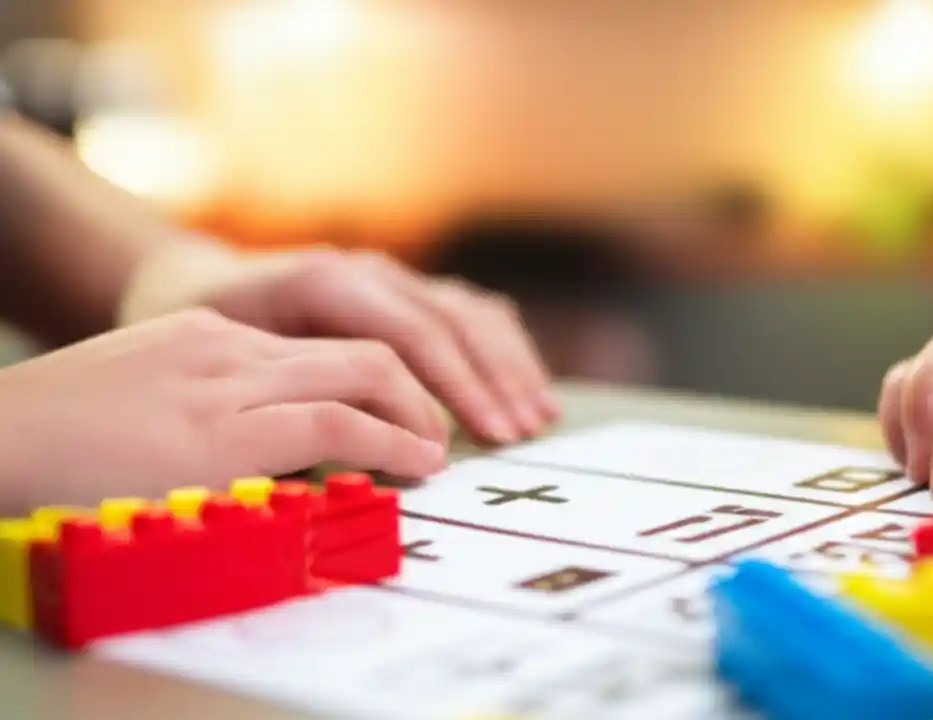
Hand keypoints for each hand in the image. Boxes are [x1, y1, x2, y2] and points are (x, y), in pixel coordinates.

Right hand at [0, 310, 448, 513]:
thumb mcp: (141, 403)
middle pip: (359, 350)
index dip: (377, 384)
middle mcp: (227, 349)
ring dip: (417, 414)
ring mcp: (227, 384)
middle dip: (418, 390)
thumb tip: (266, 455)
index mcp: (207, 338)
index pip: (319, 351)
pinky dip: (389, 443)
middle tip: (440, 431)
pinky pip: (336, 424)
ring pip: (364, 374)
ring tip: (437, 453)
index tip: (401, 415)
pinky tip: (414, 464)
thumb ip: (204, 413)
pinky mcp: (225, 432)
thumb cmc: (49, 439)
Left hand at [119, 242, 557, 443]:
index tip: (485, 436)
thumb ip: (292, 393)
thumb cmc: (206, 332)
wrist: (196, 281)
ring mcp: (394, 277)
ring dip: (511, 366)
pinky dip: (505, 351)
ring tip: (539, 418)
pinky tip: (529, 389)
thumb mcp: (229, 363)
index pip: (415, 334)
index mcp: (329, 282)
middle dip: (494, 381)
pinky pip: (472, 313)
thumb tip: (357, 445)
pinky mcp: (407, 291)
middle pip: (456, 322)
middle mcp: (372, 271)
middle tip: (520, 435)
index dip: (457, 386)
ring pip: (474, 313)